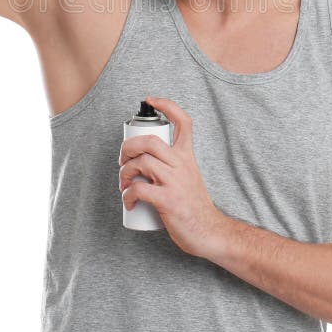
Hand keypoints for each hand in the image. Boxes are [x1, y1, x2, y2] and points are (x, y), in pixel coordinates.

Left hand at [118, 96, 225, 257]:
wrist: (209, 231)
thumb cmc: (194, 205)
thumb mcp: (189, 175)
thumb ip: (172, 164)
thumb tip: (142, 160)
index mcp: (187, 157)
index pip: (183, 122)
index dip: (167, 105)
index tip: (151, 100)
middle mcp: (182, 165)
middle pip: (150, 141)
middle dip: (128, 147)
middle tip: (122, 160)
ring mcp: (175, 182)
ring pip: (142, 163)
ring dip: (124, 172)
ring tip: (123, 184)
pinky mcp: (168, 200)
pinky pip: (140, 189)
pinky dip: (128, 194)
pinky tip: (128, 201)